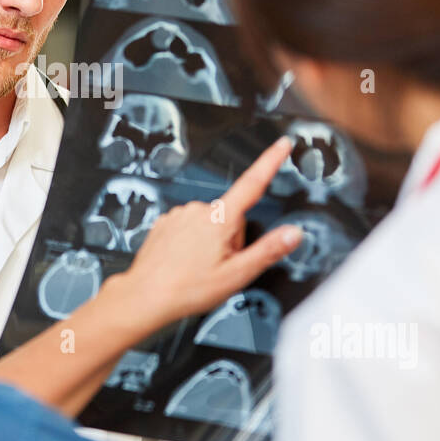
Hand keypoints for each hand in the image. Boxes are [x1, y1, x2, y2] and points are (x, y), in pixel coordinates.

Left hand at [108, 136, 301, 326]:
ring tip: (200, 266)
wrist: (146, 296)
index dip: (271, 161)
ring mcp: (180, 214)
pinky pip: (190, 227)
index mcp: (220, 219)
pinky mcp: (166, 222)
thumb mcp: (237, 275)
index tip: (282, 144)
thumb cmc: (187, 288)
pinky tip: (186, 262)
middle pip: (232, 216)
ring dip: (212, 242)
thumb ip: (268, 250)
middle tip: (221, 264)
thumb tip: (293, 234)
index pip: (253, 183)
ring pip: (211, 223)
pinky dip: (193, 243)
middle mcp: (198, 210)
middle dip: (233, 239)